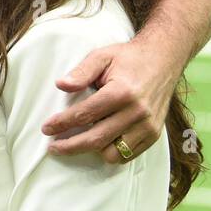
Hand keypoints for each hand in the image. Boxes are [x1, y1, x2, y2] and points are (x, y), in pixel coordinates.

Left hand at [43, 40, 176, 164]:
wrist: (163, 59)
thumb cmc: (128, 58)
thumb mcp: (101, 56)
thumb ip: (81, 72)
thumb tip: (60, 85)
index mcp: (122, 92)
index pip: (84, 115)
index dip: (62, 124)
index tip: (46, 128)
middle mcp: (137, 112)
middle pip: (96, 138)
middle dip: (70, 145)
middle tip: (53, 146)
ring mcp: (148, 126)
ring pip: (113, 153)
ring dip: (92, 151)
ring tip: (77, 141)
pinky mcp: (155, 134)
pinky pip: (129, 155)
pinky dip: (111, 152)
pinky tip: (98, 142)